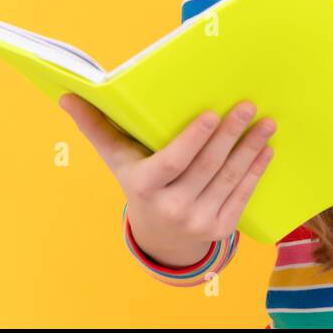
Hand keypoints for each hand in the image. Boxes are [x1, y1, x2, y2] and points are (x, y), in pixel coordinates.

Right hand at [59, 93, 275, 265]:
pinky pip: (242, 195)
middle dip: (231, 134)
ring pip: (229, 179)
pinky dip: (256, 170)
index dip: (194, 139)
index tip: (212, 112)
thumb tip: (67, 95)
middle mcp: (171, 208)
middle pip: (207, 167)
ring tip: (266, 123)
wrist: (160, 236)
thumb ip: (96, 127)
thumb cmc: (139, 181)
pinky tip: (266, 149)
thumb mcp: (117, 159)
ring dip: (251, 148)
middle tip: (248, 105)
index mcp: (144, 186)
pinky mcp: (220, 230)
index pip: (173, 161)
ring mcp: (198, 221)